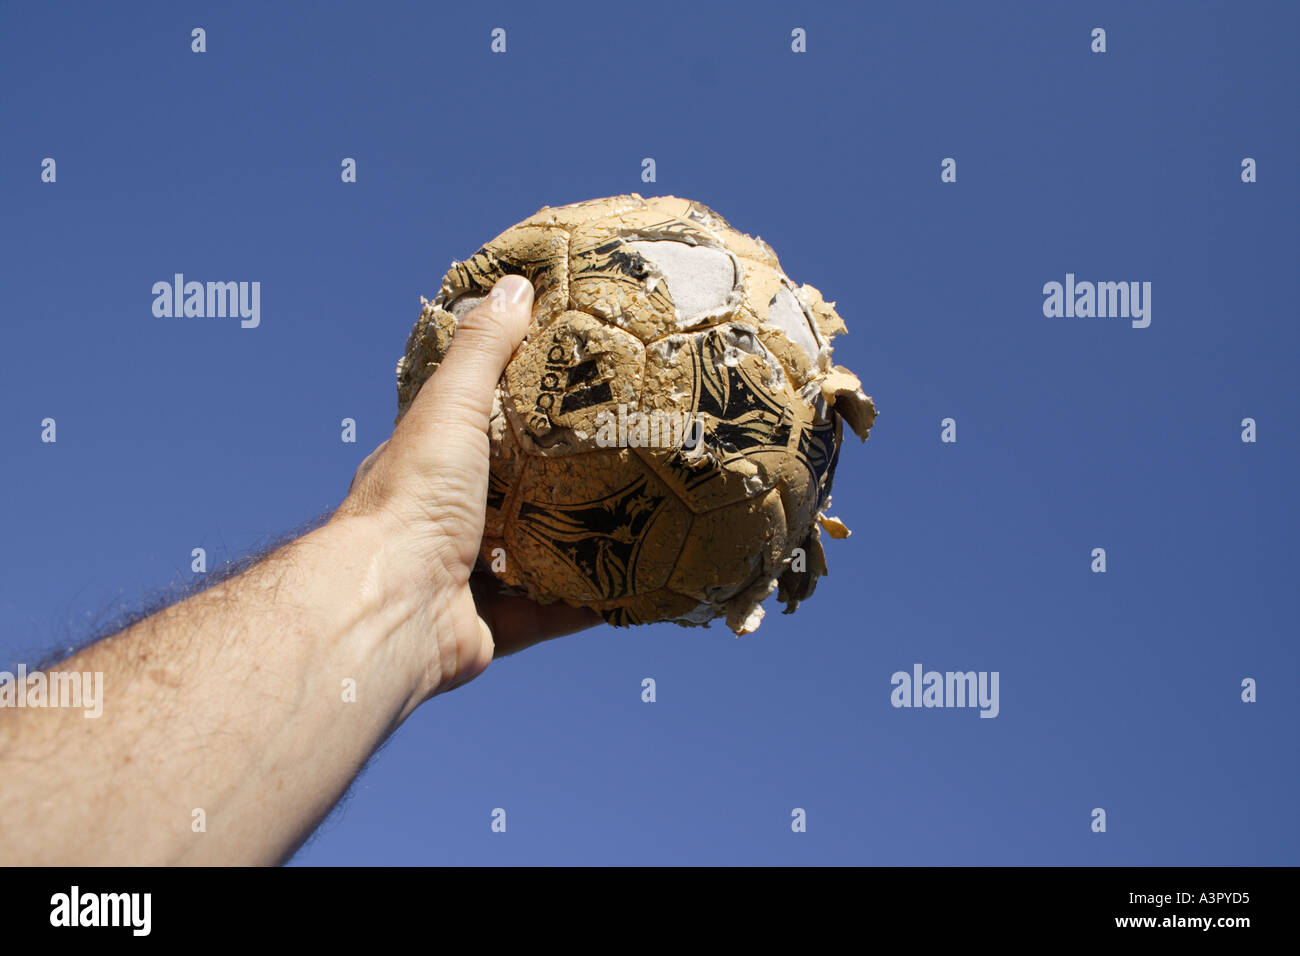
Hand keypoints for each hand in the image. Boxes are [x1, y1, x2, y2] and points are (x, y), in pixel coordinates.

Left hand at [339, 274, 600, 692]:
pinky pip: (551, 613)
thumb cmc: (414, 497)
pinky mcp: (492, 627)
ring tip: (637, 516)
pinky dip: (588, 602)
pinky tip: (632, 584)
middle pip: (508, 496)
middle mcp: (442, 525)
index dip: (513, 411)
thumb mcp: (452, 408)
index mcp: (427, 470)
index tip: (567, 392)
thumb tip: (515, 285)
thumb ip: (483, 351)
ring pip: (532, 558)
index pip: (470, 431)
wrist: (394, 606)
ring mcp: (465, 579)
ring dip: (577, 542)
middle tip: (619, 456)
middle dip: (557, 481)